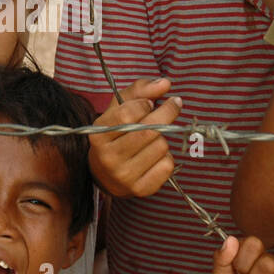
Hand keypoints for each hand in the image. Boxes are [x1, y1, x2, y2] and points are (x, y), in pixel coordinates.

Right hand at [88, 78, 181, 197]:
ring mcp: (124, 175)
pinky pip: (167, 166)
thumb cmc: (116, 134)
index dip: (144, 104)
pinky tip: (155, 156)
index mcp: (99, 135)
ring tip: (154, 138)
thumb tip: (166, 84)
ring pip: (160, 147)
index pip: (126, 115)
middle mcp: (108, 157)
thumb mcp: (119, 108)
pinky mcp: (140, 189)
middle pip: (148, 131)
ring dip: (163, 138)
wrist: (106, 174)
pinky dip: (167, 157)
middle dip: (166, 113)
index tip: (150, 102)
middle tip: (174, 104)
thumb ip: (141, 90)